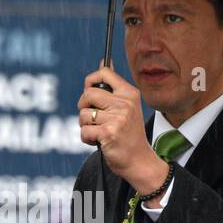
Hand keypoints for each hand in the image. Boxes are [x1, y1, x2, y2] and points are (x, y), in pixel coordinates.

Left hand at [78, 63, 168, 194]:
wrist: (139, 161)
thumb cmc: (129, 134)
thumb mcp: (127, 107)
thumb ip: (113, 87)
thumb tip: (103, 61)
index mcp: (129, 93)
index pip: (105, 72)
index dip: (91, 80)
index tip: (90, 91)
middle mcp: (124, 104)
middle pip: (88, 93)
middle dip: (83, 106)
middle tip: (92, 117)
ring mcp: (117, 118)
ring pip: (83, 114)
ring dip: (85, 126)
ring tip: (99, 132)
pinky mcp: (108, 133)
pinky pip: (84, 131)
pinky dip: (86, 139)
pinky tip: (99, 141)